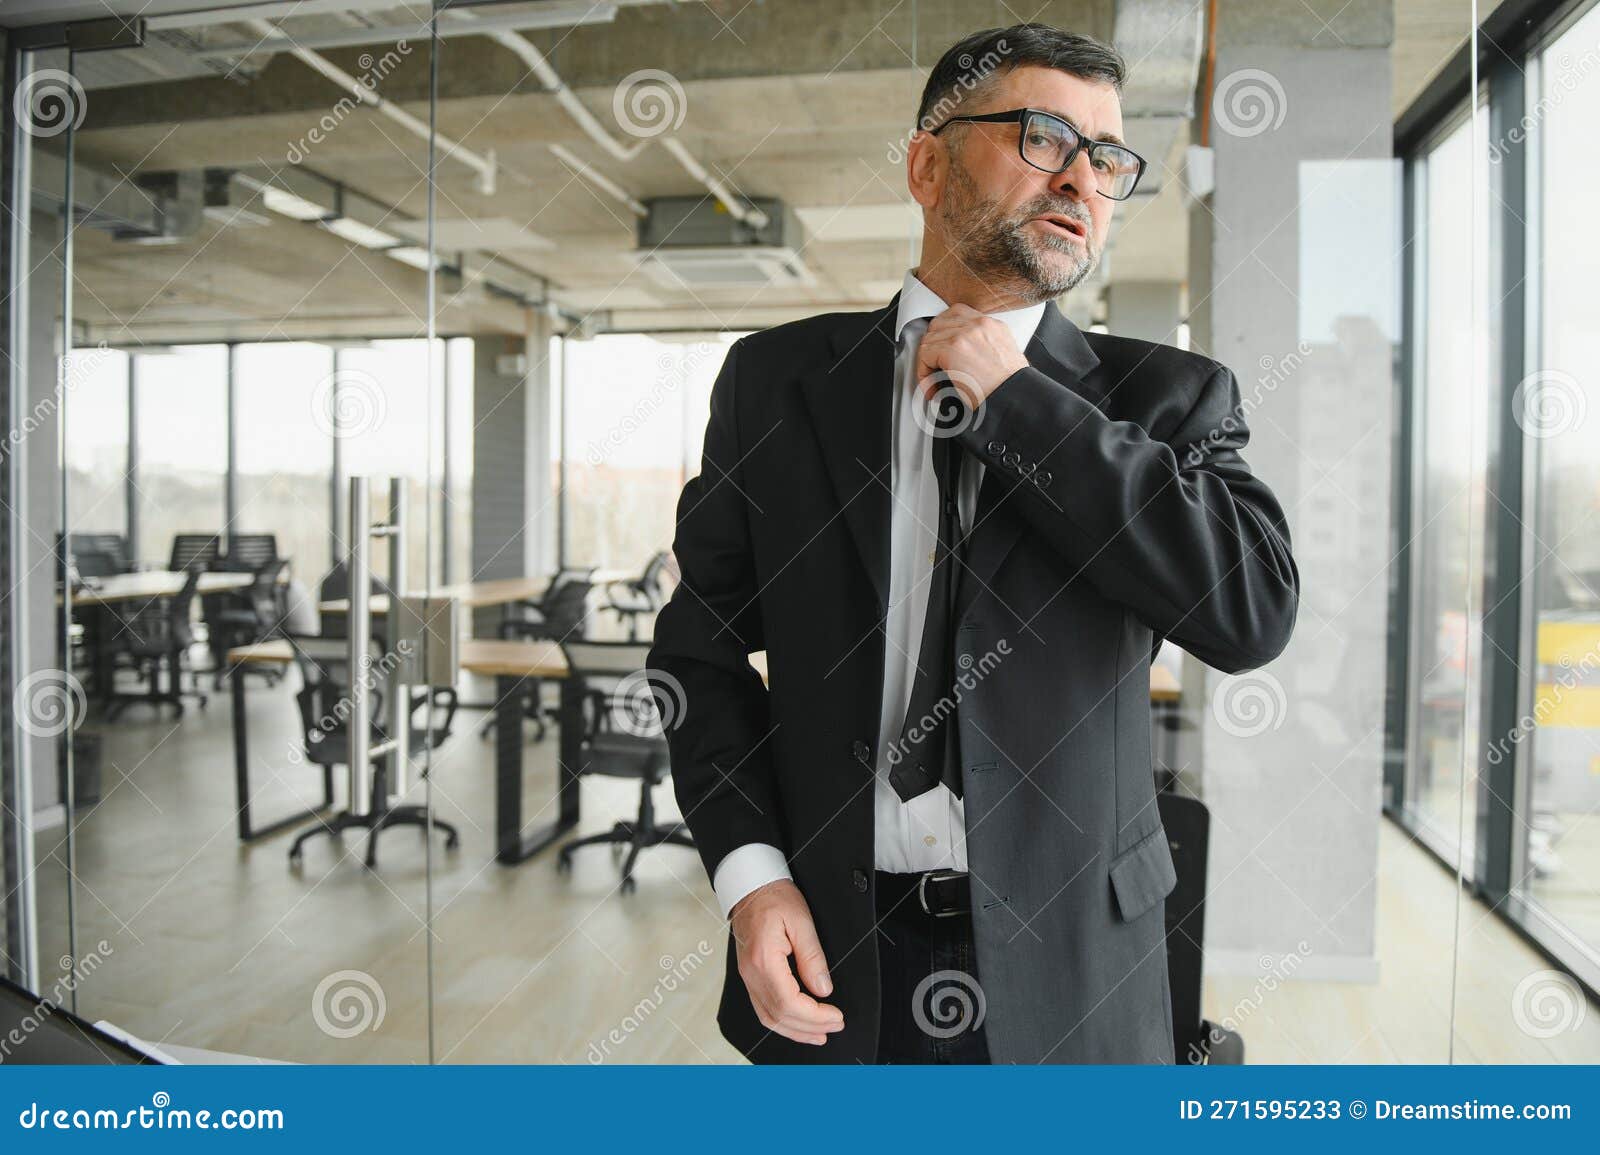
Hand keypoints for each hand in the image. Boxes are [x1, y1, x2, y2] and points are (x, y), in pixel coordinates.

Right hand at [729, 879, 844, 1045]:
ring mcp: (747, 976)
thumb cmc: (774, 897)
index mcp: (764, 960)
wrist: (751, 886)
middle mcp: (751, 973)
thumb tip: (823, 989)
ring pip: (769, 1018)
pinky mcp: (749, 976)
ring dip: (796, 1031)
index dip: (815, 1015)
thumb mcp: (802, 921)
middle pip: (779, 1016)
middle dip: (810, 1027)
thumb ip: (813, 957)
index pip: (790, 1002)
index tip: (836, 1015)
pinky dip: (782, 1021)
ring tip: (820, 1034)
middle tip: (836, 1025)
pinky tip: (797, 1024)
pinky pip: (763, 1008)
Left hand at [913, 303, 1030, 406]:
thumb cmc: (1009, 387)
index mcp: (992, 325)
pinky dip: (924, 374)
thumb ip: (981, 345)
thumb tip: (961, 354)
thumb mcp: (1001, 355)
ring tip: (935, 383)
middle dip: (933, 346)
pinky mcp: (952, 348)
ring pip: (929, 340)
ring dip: (927, 363)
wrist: (1013, 397)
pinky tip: (934, 387)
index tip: (941, 350)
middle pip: (939, 324)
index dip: (944, 332)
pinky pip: (925, 355)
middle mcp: (978, 324)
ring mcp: (964, 334)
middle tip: (935, 367)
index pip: (957, 314)